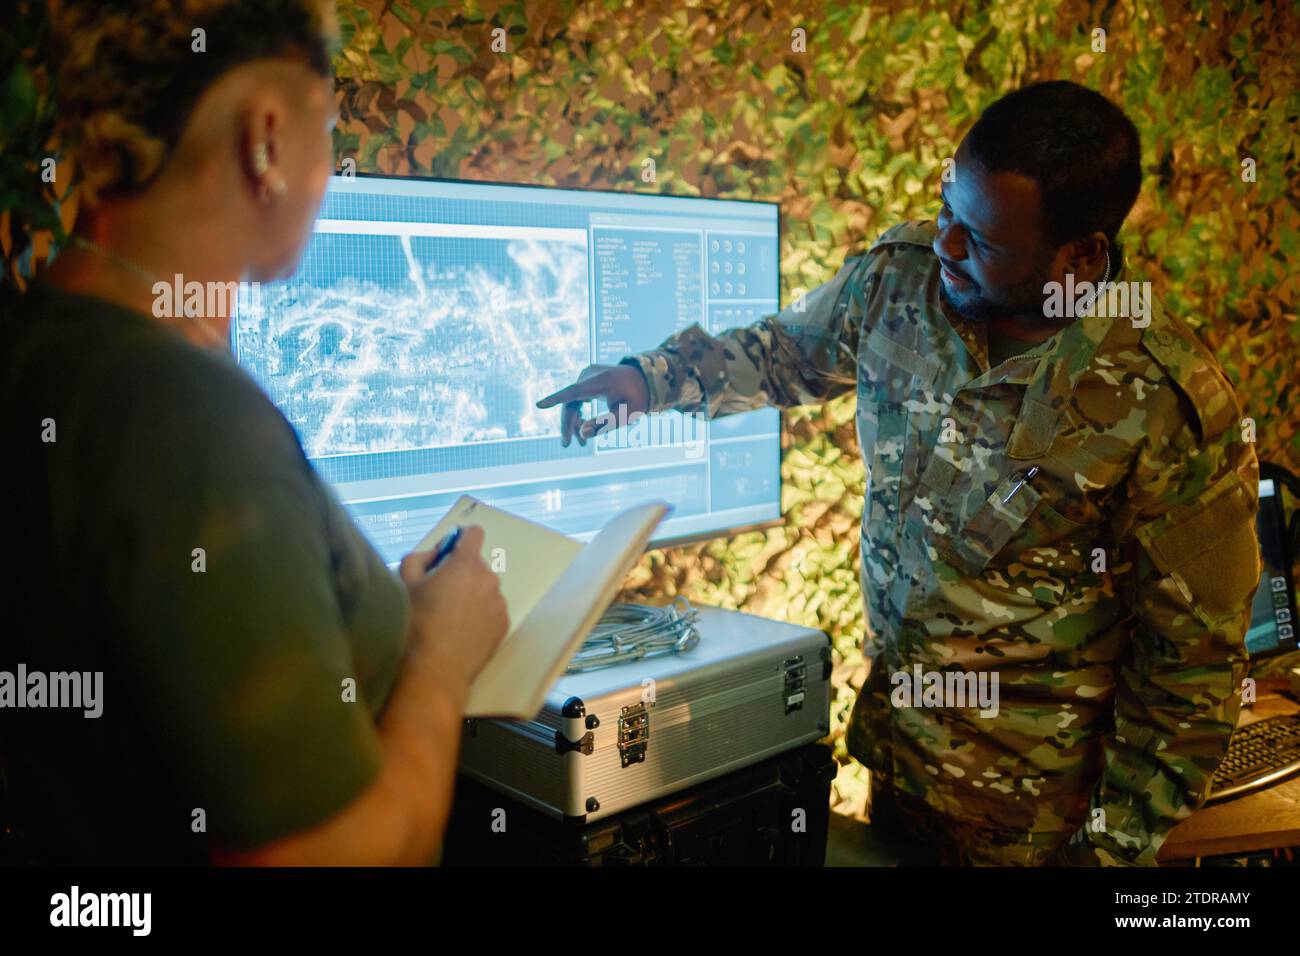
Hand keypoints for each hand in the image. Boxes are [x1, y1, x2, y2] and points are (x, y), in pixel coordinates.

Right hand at [398, 525, 508, 692]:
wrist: (433, 668)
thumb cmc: (416, 623)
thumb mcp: (405, 581)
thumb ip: (420, 557)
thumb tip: (435, 554)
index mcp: (466, 564)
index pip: (473, 533)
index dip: (459, 540)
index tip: (449, 553)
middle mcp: (489, 580)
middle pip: (477, 566)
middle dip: (461, 574)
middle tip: (440, 594)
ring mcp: (499, 603)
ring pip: (485, 590)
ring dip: (472, 596)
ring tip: (449, 618)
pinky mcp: (504, 625)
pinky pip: (492, 611)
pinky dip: (480, 616)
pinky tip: (460, 631)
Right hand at [535, 362, 649, 446]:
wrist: (645, 379)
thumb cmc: (637, 398)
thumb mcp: (627, 416)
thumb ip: (605, 425)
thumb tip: (582, 434)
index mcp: (600, 383)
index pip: (573, 393)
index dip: (556, 400)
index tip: (540, 405)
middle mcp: (590, 375)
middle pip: (571, 402)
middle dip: (569, 424)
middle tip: (567, 445)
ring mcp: (587, 375)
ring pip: (572, 401)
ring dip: (574, 421)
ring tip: (582, 443)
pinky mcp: (587, 379)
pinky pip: (576, 397)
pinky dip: (578, 412)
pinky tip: (582, 427)